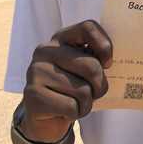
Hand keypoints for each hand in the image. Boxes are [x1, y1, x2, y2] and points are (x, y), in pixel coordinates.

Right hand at [22, 20, 113, 142]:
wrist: (47, 116)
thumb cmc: (74, 87)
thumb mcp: (85, 68)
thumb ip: (97, 58)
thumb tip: (110, 61)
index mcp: (61, 38)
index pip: (88, 27)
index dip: (104, 46)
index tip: (108, 63)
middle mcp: (45, 51)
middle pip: (91, 66)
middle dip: (100, 85)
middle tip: (94, 92)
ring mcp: (35, 72)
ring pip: (83, 91)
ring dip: (87, 103)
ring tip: (78, 102)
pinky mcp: (32, 96)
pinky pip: (71, 107)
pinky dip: (76, 113)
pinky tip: (66, 111)